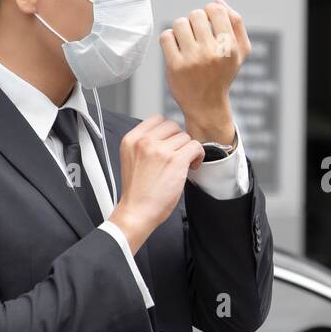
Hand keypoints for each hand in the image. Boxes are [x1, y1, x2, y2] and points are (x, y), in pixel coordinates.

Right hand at [108, 117, 205, 252]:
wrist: (137, 212)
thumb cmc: (136, 192)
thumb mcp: (131, 159)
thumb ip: (144, 144)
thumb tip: (166, 136)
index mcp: (131, 139)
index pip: (157, 119)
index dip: (167, 132)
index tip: (169, 143)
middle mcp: (145, 141)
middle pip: (173, 126)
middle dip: (178, 140)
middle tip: (177, 155)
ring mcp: (160, 150)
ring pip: (185, 137)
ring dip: (187, 150)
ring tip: (183, 164)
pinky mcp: (176, 160)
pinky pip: (196, 146)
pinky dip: (198, 155)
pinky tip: (192, 166)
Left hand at [160, 0, 249, 145]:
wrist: (206, 106)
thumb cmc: (223, 74)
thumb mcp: (240, 51)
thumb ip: (235, 23)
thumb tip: (217, 0)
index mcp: (230, 47)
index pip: (215, 10)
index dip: (210, 12)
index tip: (209, 24)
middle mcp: (212, 52)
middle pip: (195, 14)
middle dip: (194, 21)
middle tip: (196, 35)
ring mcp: (192, 60)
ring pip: (179, 23)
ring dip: (181, 29)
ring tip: (186, 41)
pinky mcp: (175, 66)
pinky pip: (166, 36)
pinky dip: (169, 40)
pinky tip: (176, 49)